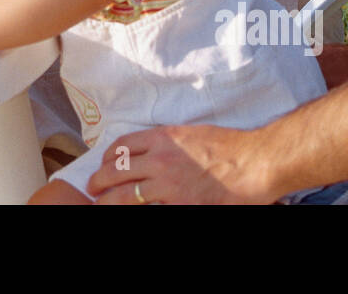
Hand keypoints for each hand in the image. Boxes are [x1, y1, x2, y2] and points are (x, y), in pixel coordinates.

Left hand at [87, 125, 275, 204]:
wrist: (254, 162)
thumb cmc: (229, 146)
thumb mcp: (191, 134)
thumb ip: (168, 142)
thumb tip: (150, 153)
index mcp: (162, 138)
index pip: (122, 146)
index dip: (107, 157)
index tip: (103, 164)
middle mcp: (160, 159)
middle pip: (116, 171)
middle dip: (99, 181)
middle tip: (93, 188)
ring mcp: (168, 185)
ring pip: (125, 195)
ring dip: (108, 201)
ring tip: (100, 205)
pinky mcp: (181, 205)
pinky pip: (148, 209)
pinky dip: (137, 210)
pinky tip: (131, 212)